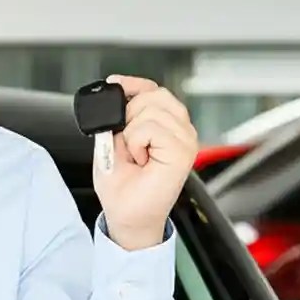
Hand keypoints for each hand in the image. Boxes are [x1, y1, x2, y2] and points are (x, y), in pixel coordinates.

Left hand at [93, 75, 198, 249]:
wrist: (126, 215)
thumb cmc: (122, 186)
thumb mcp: (113, 140)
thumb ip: (118, 116)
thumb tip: (117, 89)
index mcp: (167, 126)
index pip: (155, 90)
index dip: (133, 85)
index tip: (114, 84)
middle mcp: (181, 130)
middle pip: (154, 94)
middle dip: (129, 114)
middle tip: (128, 144)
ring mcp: (186, 139)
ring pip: (151, 108)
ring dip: (131, 133)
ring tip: (136, 155)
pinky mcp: (184, 150)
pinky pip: (151, 126)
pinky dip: (136, 142)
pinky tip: (141, 159)